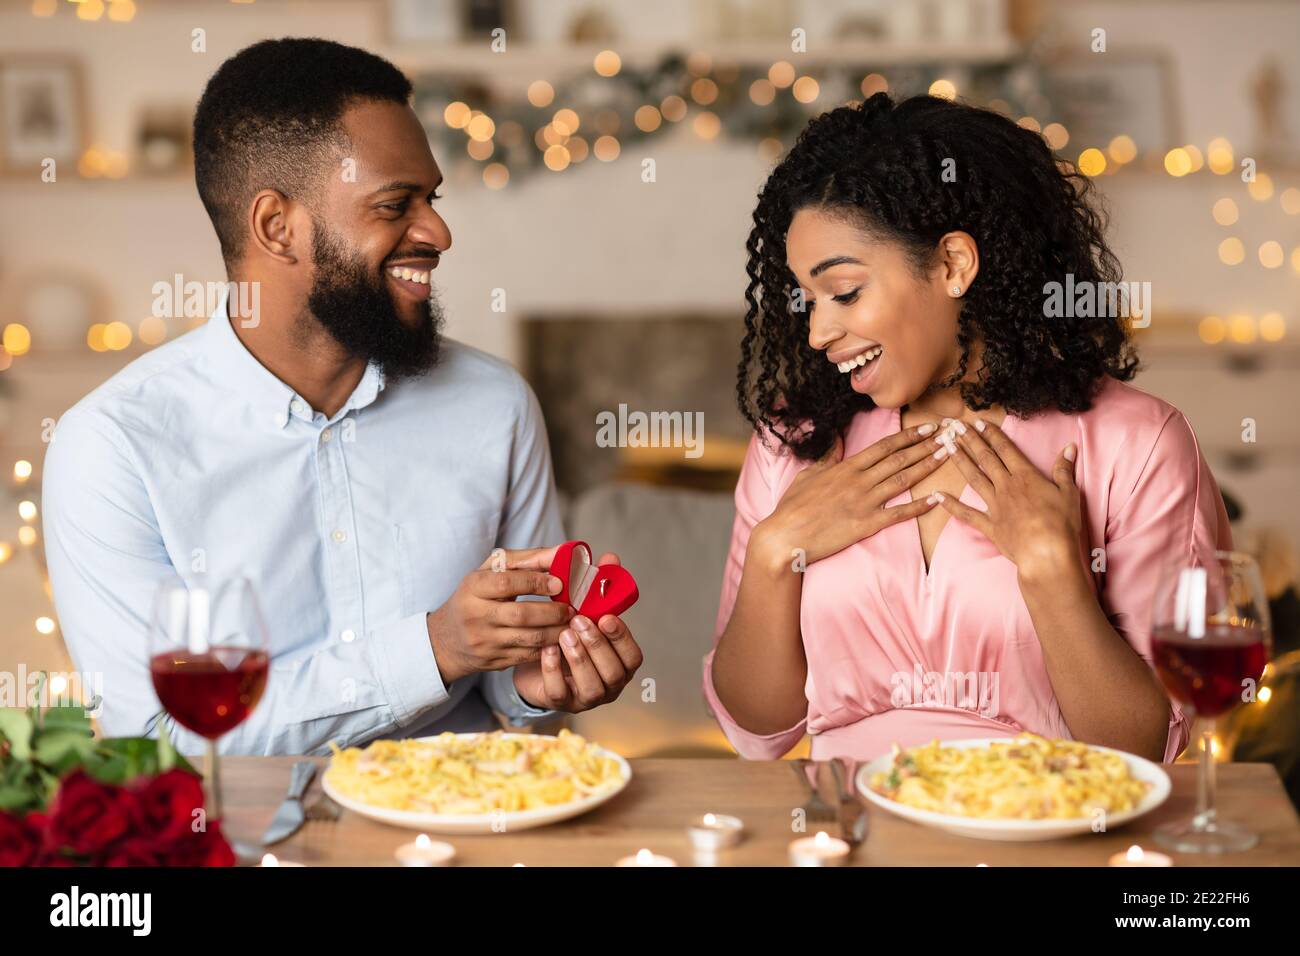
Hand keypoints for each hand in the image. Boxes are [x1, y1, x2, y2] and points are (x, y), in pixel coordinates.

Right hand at [426, 546, 574, 684]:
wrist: (446, 640)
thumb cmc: (475, 597)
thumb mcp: (489, 572)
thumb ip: (525, 560)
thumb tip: (561, 552)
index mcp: (473, 588)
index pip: (506, 583)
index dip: (536, 582)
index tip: (558, 583)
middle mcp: (475, 616)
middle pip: (521, 615)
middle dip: (552, 612)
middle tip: (571, 608)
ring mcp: (484, 642)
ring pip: (528, 639)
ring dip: (556, 631)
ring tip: (571, 623)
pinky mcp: (494, 662)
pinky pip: (528, 656)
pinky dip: (549, 648)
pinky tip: (560, 639)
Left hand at [513, 552, 643, 712]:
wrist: (535, 658)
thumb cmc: (568, 633)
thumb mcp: (584, 611)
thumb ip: (600, 588)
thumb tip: (611, 558)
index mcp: (621, 663)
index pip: (633, 656)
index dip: (622, 638)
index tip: (605, 616)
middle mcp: (610, 685)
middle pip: (613, 673)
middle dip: (597, 646)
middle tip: (578, 621)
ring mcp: (586, 697)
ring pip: (592, 687)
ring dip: (579, 659)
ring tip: (564, 634)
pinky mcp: (561, 702)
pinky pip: (560, 693)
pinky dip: (553, 670)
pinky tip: (546, 650)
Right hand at [751, 422, 948, 570]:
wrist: (785, 536)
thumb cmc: (792, 507)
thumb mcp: (808, 475)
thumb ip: (828, 457)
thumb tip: (838, 441)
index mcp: (846, 467)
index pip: (884, 446)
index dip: (908, 436)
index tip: (927, 428)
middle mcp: (859, 481)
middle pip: (899, 459)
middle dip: (926, 446)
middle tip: (948, 436)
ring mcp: (864, 502)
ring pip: (903, 480)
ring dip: (927, 467)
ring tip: (946, 456)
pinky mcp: (866, 524)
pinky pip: (898, 514)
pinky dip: (919, 506)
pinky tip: (937, 499)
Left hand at [936, 419, 1083, 581]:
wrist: (1045, 552)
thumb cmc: (1061, 523)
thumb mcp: (1069, 492)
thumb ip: (1064, 469)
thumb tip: (1070, 447)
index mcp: (1025, 476)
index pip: (1005, 449)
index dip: (991, 434)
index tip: (978, 422)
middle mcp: (1006, 486)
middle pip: (985, 458)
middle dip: (970, 440)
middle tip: (955, 426)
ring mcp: (995, 505)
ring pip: (973, 478)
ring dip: (959, 461)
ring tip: (946, 446)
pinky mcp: (989, 525)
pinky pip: (966, 513)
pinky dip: (951, 505)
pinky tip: (936, 495)